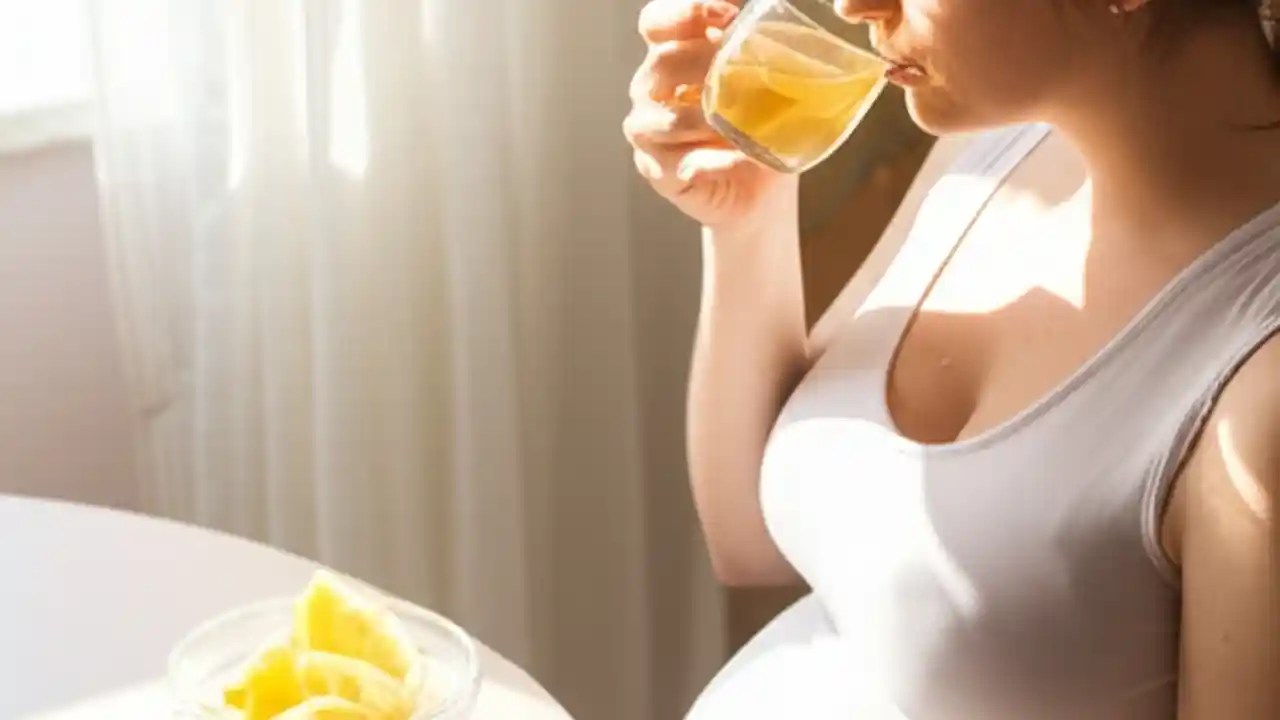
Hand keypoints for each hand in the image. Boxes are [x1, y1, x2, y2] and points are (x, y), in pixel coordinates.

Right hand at [623, 0, 797, 230]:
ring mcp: (649, 130)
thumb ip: (762, 52)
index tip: (727, 15)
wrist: (760, 188)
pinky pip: (682, 162)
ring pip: (665, 119)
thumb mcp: (765, 83)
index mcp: (674, 55)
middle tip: (743, 75)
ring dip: (709, 120)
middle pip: (661, 63)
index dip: (683, 13)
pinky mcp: (657, 169)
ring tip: (741, 126)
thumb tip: (782, 22)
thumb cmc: (758, 128)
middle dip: (705, 65)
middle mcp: (652, 88)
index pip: (657, 23)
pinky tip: (740, 158)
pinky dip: (716, 160)